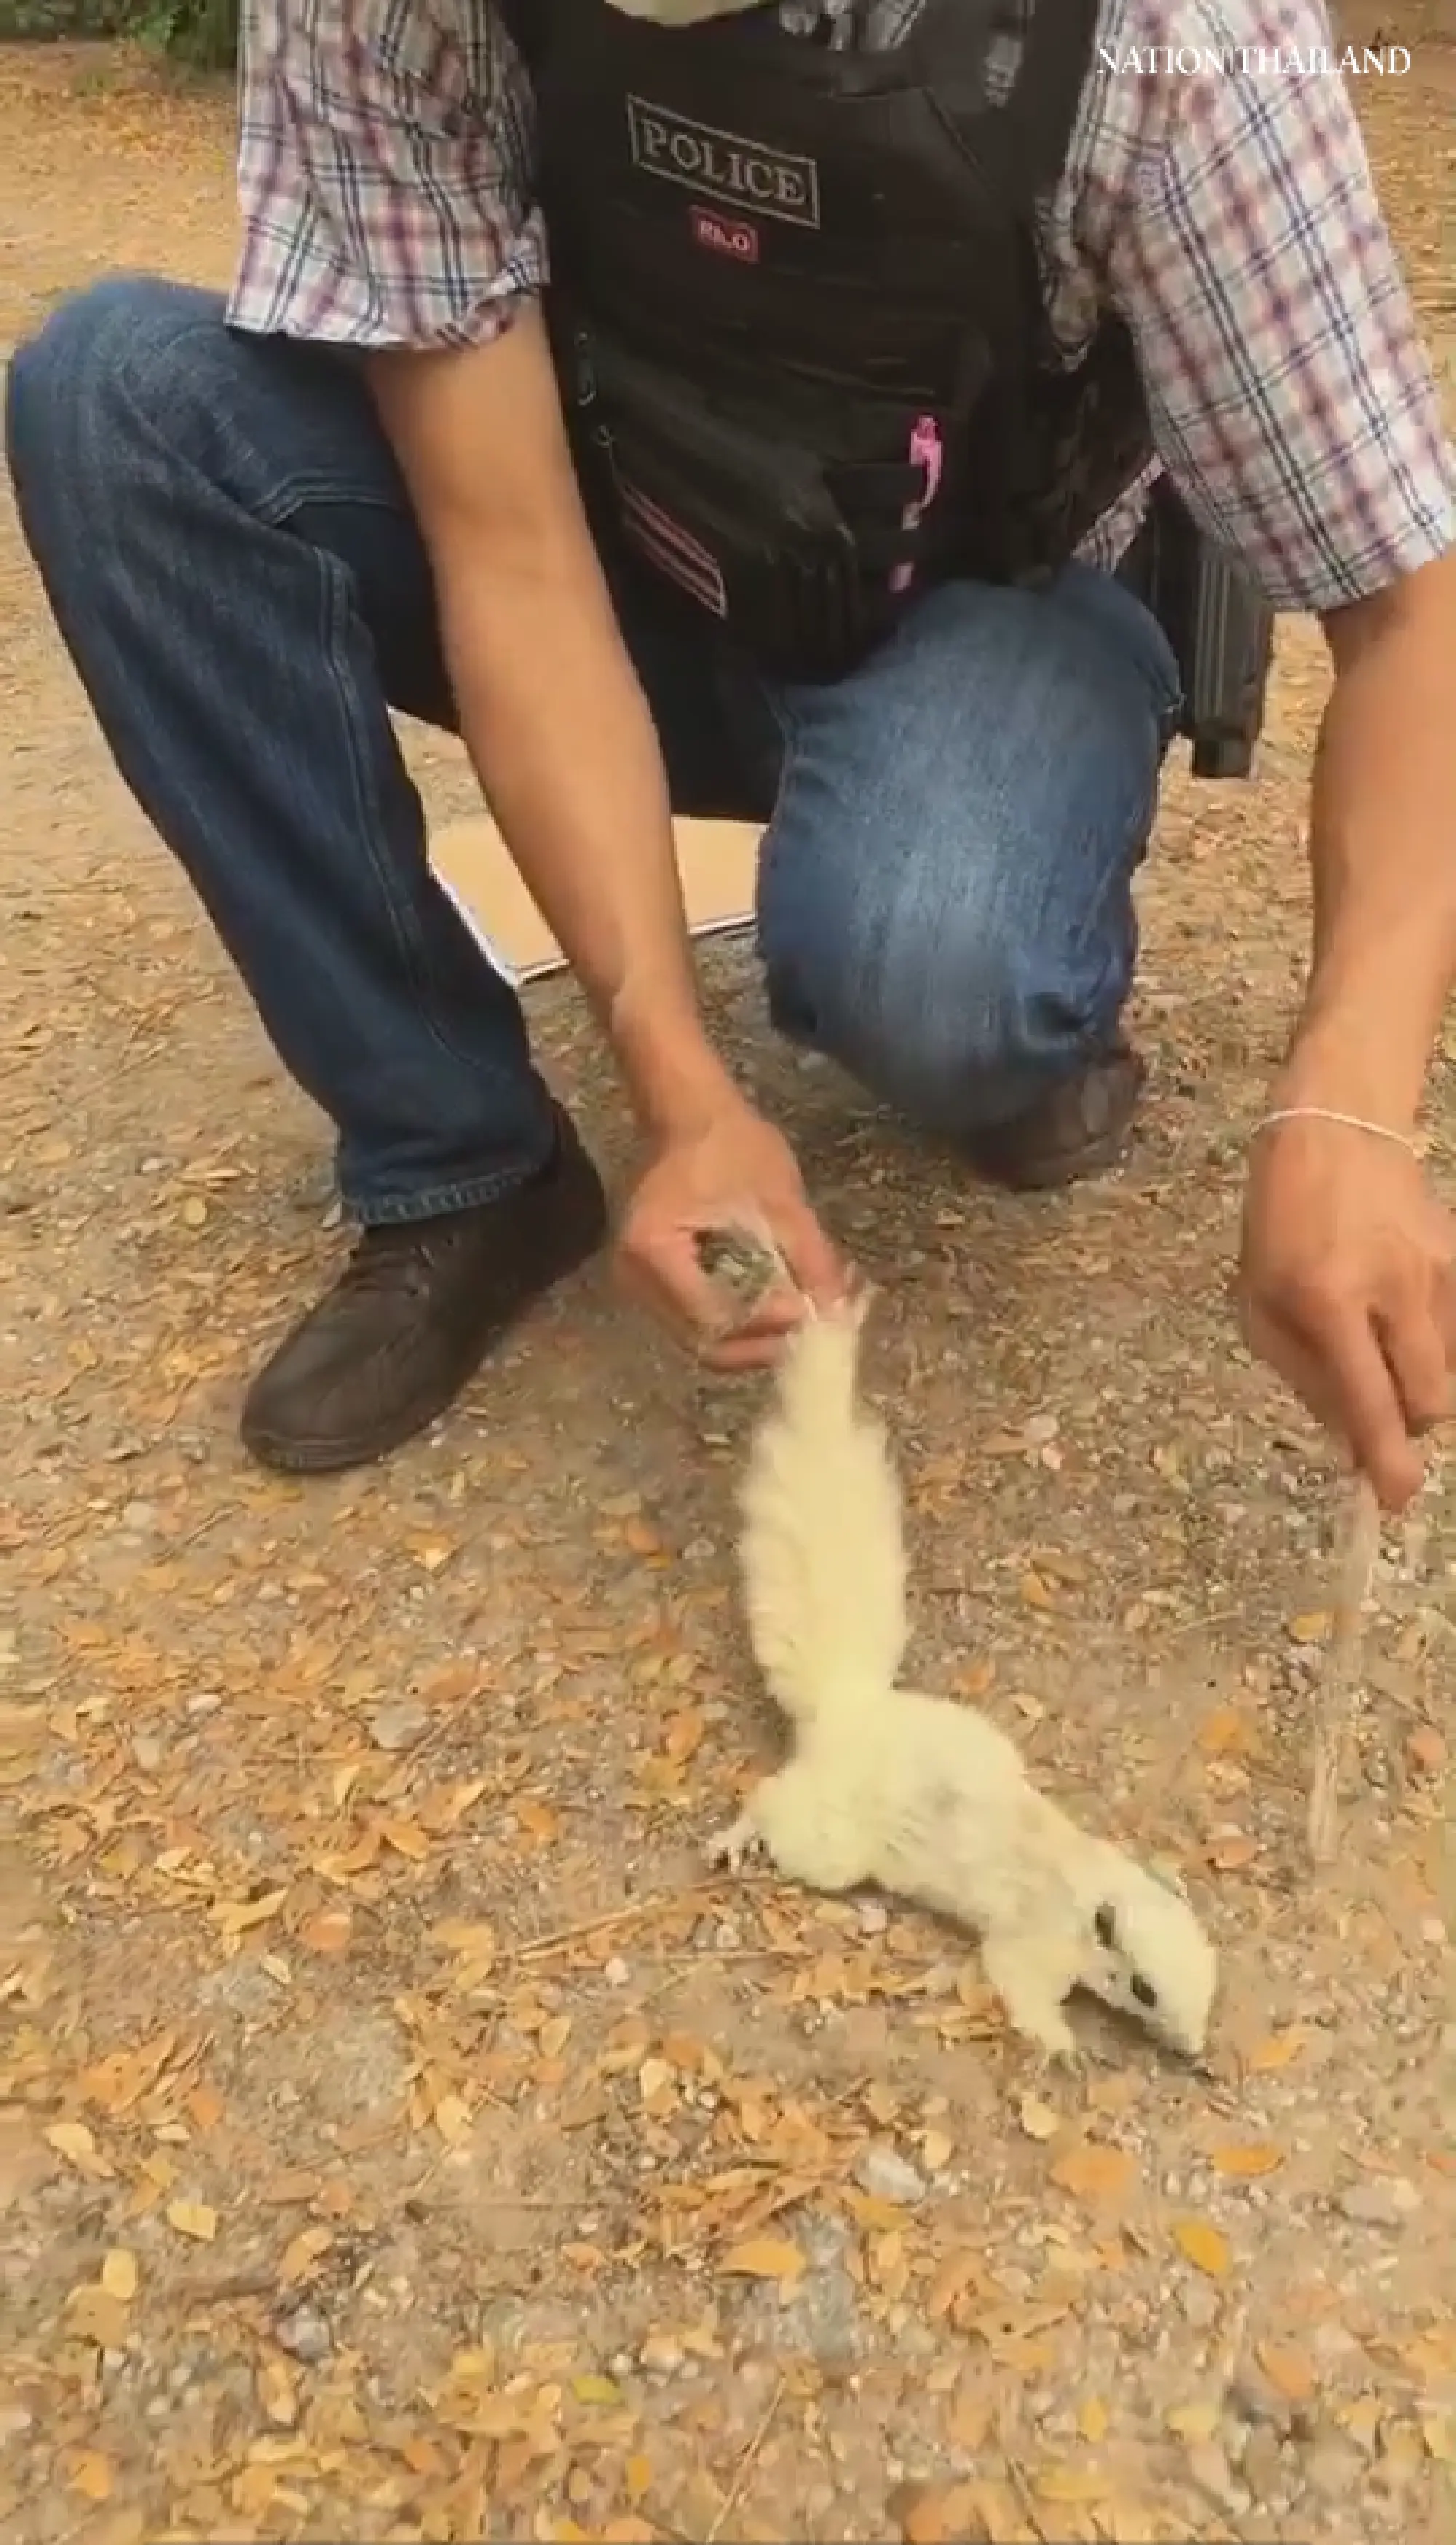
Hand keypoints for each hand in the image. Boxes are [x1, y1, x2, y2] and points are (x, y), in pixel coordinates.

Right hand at [616, 1095, 848, 1369]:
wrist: (691, 1117)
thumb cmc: (730, 1144)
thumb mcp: (780, 1199)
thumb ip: (809, 1259)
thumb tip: (837, 1313)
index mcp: (654, 1250)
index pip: (714, 1317)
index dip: (766, 1326)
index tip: (809, 1313)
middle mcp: (634, 1279)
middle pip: (705, 1343)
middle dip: (761, 1344)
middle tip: (810, 1332)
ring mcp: (639, 1287)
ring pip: (703, 1340)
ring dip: (753, 1339)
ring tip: (799, 1324)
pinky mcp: (653, 1287)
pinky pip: (699, 1322)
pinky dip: (739, 1322)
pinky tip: (775, 1309)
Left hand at [1237, 1114, 1455, 1508]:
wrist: (1336, 1129)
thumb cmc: (1281, 1222)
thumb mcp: (1258, 1301)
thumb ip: (1302, 1375)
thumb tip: (1348, 1442)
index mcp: (1327, 1298)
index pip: (1369, 1399)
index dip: (1386, 1458)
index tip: (1397, 1497)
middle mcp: (1392, 1288)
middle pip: (1429, 1400)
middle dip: (1408, 1424)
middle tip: (1377, 1409)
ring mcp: (1437, 1271)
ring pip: (1450, 1371)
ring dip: (1420, 1383)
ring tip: (1379, 1344)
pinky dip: (1435, 1346)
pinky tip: (1400, 1316)